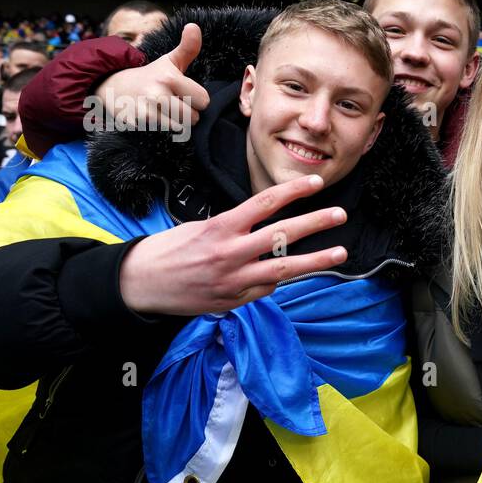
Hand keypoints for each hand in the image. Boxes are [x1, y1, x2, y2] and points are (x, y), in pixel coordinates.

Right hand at [94, 22, 210, 133]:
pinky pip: (164, 135)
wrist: (113, 86)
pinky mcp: (137, 125)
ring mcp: (146, 111)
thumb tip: (194, 26)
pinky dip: (161, 131)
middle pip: (193, 118)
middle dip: (187, 115)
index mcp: (170, 77)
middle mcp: (158, 94)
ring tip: (163, 112)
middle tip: (173, 105)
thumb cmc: (150, 76)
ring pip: (180, 129)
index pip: (204, 100)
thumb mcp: (169, 61)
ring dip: (175, 124)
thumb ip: (187, 48)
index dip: (197, 100)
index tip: (184, 94)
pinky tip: (152, 120)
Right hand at [118, 174, 347, 314]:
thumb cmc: (169, 250)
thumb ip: (234, 228)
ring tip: (341, 252)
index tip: (317, 182)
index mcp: (221, 227)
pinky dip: (278, 279)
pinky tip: (284, 273)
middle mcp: (231, 252)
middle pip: (283, 235)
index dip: (294, 191)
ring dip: (317, 260)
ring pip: (285, 268)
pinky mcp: (235, 300)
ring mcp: (235, 279)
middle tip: (340, 214)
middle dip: (316, 223)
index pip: (265, 202)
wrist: (140, 284)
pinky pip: (267, 287)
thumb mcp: (200, 228)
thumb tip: (265, 228)